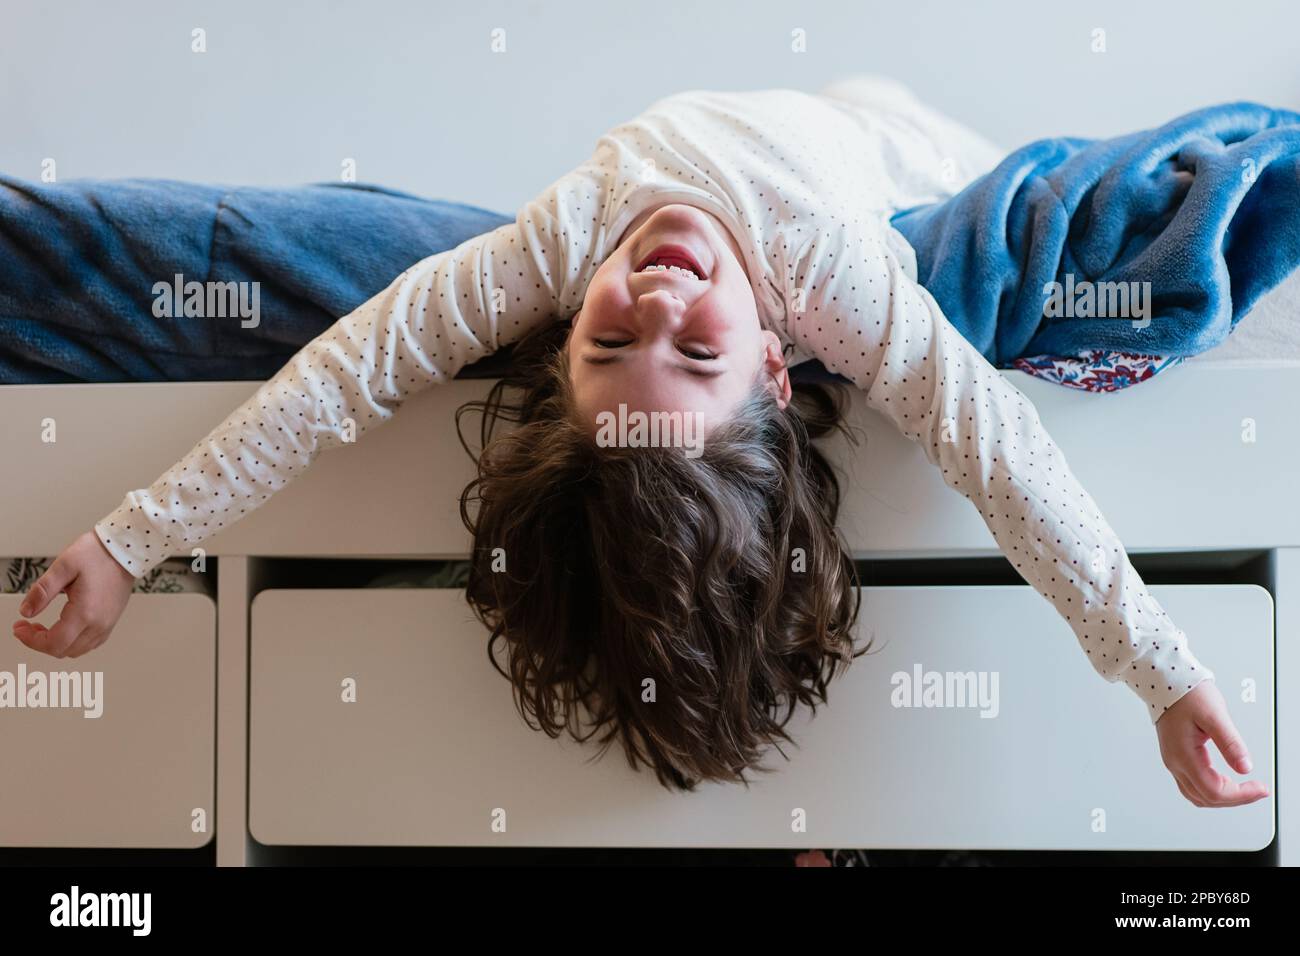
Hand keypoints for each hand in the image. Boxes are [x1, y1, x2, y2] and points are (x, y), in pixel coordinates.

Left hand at [10, 531, 135, 657]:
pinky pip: (90, 643)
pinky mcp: (111, 620)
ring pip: (76, 650)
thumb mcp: (63, 566)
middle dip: (39, 642)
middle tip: (27, 626)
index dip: (31, 640)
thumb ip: (42, 591)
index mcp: (85, 612)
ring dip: (56, 644)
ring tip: (44, 628)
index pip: (53, 643)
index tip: (20, 628)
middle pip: (63, 651)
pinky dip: (72, 642)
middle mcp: (99, 623)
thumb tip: (26, 611)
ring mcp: (107, 624)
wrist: (126, 550)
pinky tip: (65, 627)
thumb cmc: (98, 554)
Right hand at [1156, 680, 1269, 807]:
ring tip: (1243, 789)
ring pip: (1198, 796)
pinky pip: (1192, 786)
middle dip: (1236, 798)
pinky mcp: (1175, 758)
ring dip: (1222, 798)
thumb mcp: (1215, 716)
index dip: (1241, 794)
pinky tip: (1225, 782)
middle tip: (1257, 789)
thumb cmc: (1187, 695)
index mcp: (1183, 755)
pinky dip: (1211, 790)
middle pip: (1206, 798)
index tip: (1260, 787)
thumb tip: (1245, 768)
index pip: (1214, 791)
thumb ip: (1230, 744)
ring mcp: (1173, 762)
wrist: (1165, 682)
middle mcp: (1175, 763)